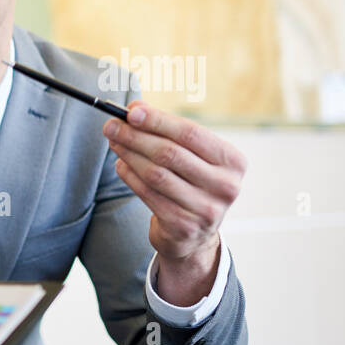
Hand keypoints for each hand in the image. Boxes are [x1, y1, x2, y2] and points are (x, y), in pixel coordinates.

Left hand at [103, 102, 244, 303]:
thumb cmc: (191, 184)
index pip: (190, 133)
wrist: (195, 236)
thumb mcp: (192, 158)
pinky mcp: (183, 226)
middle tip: (111, 125)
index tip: (132, 111)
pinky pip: (147, 194)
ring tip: (114, 142)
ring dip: (129, 154)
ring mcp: (205, 208)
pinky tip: (121, 164)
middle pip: (170, 153)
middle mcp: (225, 185)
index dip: (158, 120)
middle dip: (136, 136)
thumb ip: (168, 133)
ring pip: (156, 174)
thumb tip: (136, 108)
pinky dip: (130, 176)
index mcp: (233, 161)